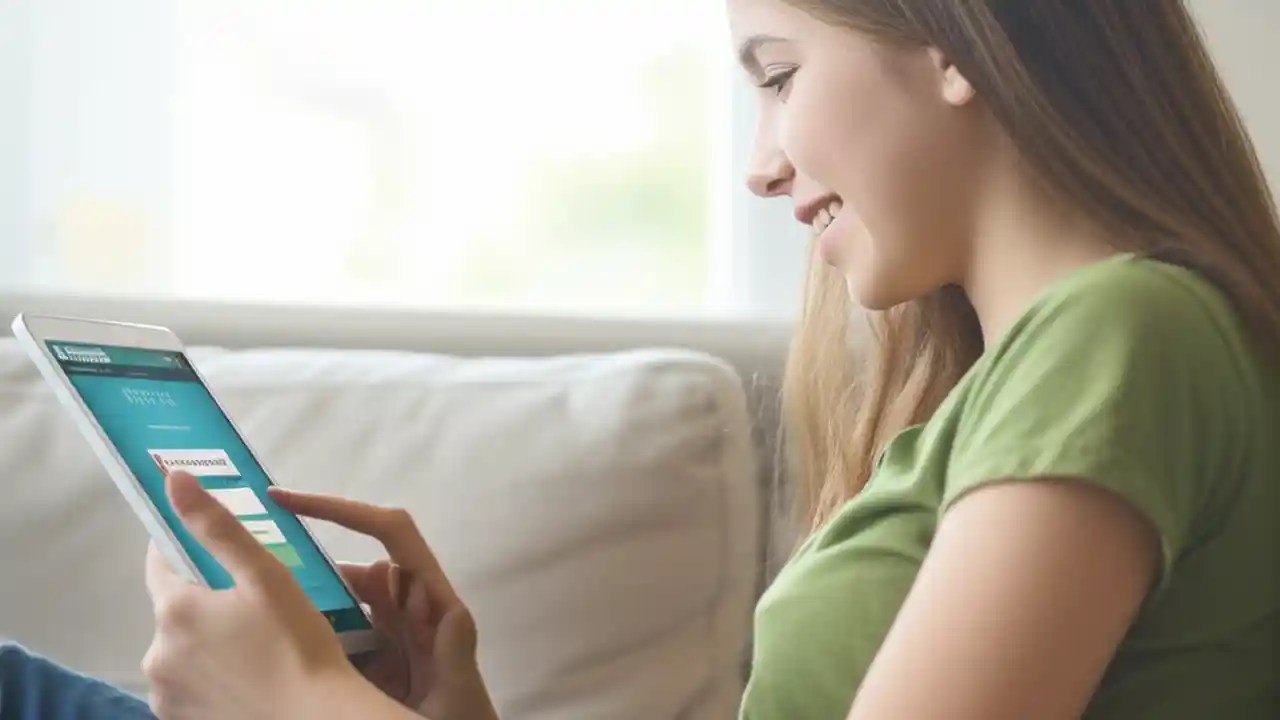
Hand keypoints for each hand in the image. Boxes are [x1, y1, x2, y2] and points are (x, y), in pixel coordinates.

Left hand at [143, 472, 408, 719]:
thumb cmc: (297, 643)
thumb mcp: (265, 576)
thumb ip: (217, 526)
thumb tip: (173, 477)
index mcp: (174, 610)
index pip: (161, 563)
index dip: (188, 551)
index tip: (219, 552)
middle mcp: (156, 654)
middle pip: (175, 611)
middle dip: (206, 602)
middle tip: (256, 607)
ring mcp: (165, 695)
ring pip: (182, 651)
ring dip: (206, 642)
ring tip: (256, 646)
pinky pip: (189, 687)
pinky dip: (210, 678)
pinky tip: (247, 678)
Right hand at [269, 486, 498, 719]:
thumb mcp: (461, 690)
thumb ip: (455, 652)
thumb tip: (449, 610)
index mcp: (433, 603)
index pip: (391, 535)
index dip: (344, 512)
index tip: (289, 502)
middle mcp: (409, 608)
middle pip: (353, 568)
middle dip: (308, 568)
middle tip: (251, 578)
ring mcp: (389, 633)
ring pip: (338, 602)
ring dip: (305, 608)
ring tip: (257, 616)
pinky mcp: (372, 660)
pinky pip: (336, 635)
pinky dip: (310, 637)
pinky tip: (277, 653)